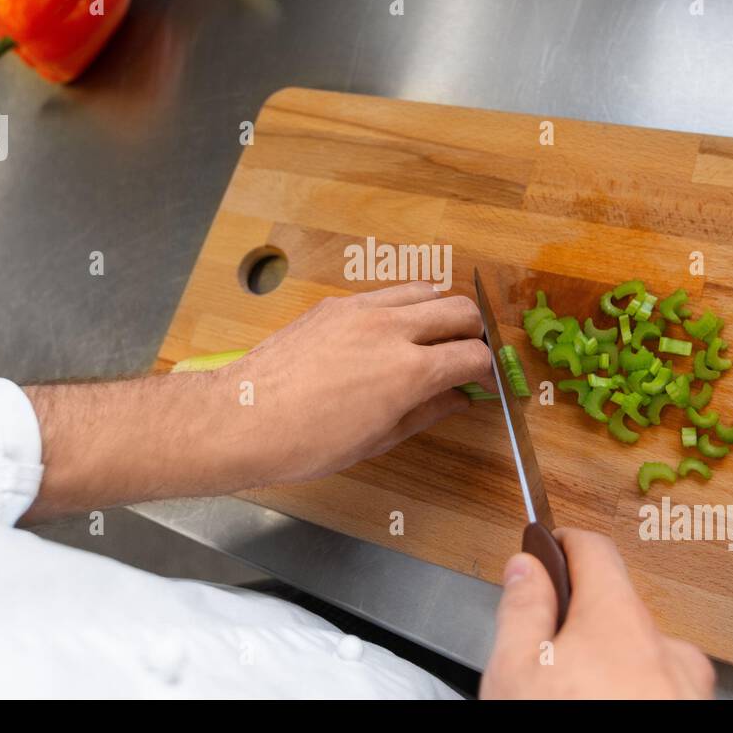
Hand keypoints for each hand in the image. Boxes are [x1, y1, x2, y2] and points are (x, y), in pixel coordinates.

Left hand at [21, 282, 493, 520]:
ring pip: (426, 289)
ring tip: (434, 336)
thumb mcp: (378, 439)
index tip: (485, 382)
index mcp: (410, 371)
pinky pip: (387, 293)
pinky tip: (392, 331)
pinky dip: (404, 306)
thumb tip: (458, 399)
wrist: (244, 417)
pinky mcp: (337, 303)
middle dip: (474, 332)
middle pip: (460, 310)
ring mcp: (363, 309)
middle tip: (467, 355)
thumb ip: (426, 412)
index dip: (488, 371)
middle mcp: (393, 329)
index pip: (474, 355)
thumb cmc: (310, 443)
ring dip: (441, 311)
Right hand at [480, 529, 714, 698]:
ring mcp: (688, 692)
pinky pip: (660, 696)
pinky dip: (632, 700)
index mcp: (620, 619)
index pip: (594, 549)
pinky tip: (600, 713)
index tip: (544, 551)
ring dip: (609, 671)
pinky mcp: (695, 717)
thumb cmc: (561, 727)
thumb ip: (522, 609)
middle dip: (580, 628)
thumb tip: (525, 567)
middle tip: (542, 662)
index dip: (561, 544)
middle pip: (617, 612)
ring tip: (568, 701)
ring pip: (642, 660)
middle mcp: (667, 649)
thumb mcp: (515, 672)